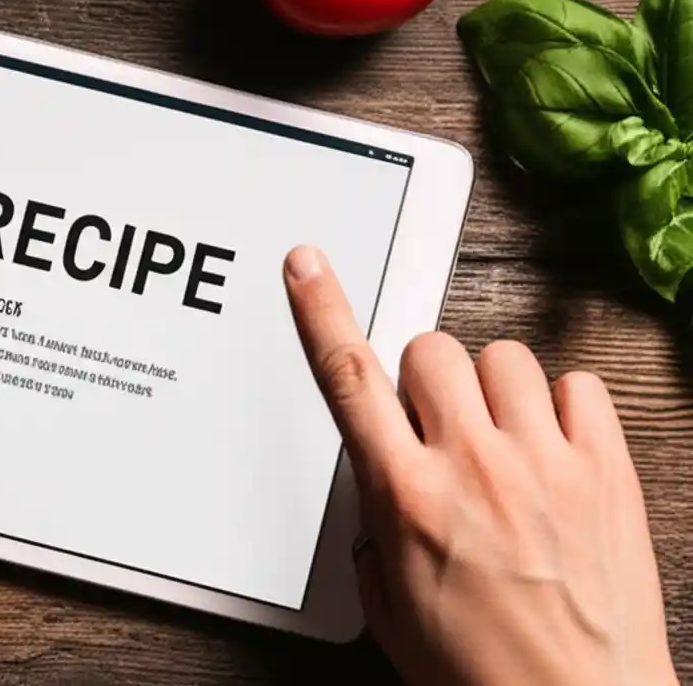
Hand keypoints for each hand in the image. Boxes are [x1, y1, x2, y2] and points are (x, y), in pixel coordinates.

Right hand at [283, 246, 677, 685]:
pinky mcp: (605, 468)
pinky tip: (550, 444)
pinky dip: (559, 403)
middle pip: (430, 351)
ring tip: (500, 437)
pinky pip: (577, 384)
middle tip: (437, 423)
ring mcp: (542, 460)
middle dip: (424, 377)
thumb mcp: (391, 609)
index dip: (320, 310)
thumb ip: (375, 535)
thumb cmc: (483, 672)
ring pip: (501, 354)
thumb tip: (383, 499)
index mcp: (406, 498)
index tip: (307, 267)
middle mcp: (471, 465)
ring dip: (489, 386)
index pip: (347, 379)